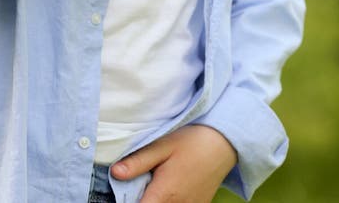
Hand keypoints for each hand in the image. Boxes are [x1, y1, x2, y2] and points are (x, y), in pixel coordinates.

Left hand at [110, 125, 237, 202]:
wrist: (223, 143)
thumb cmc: (191, 141)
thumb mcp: (162, 146)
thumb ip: (138, 161)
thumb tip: (115, 173)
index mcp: (164, 193)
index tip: (122, 195)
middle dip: (140, 199)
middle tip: (137, 185)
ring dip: (154, 200)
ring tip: (153, 185)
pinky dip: (168, 200)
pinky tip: (166, 188)